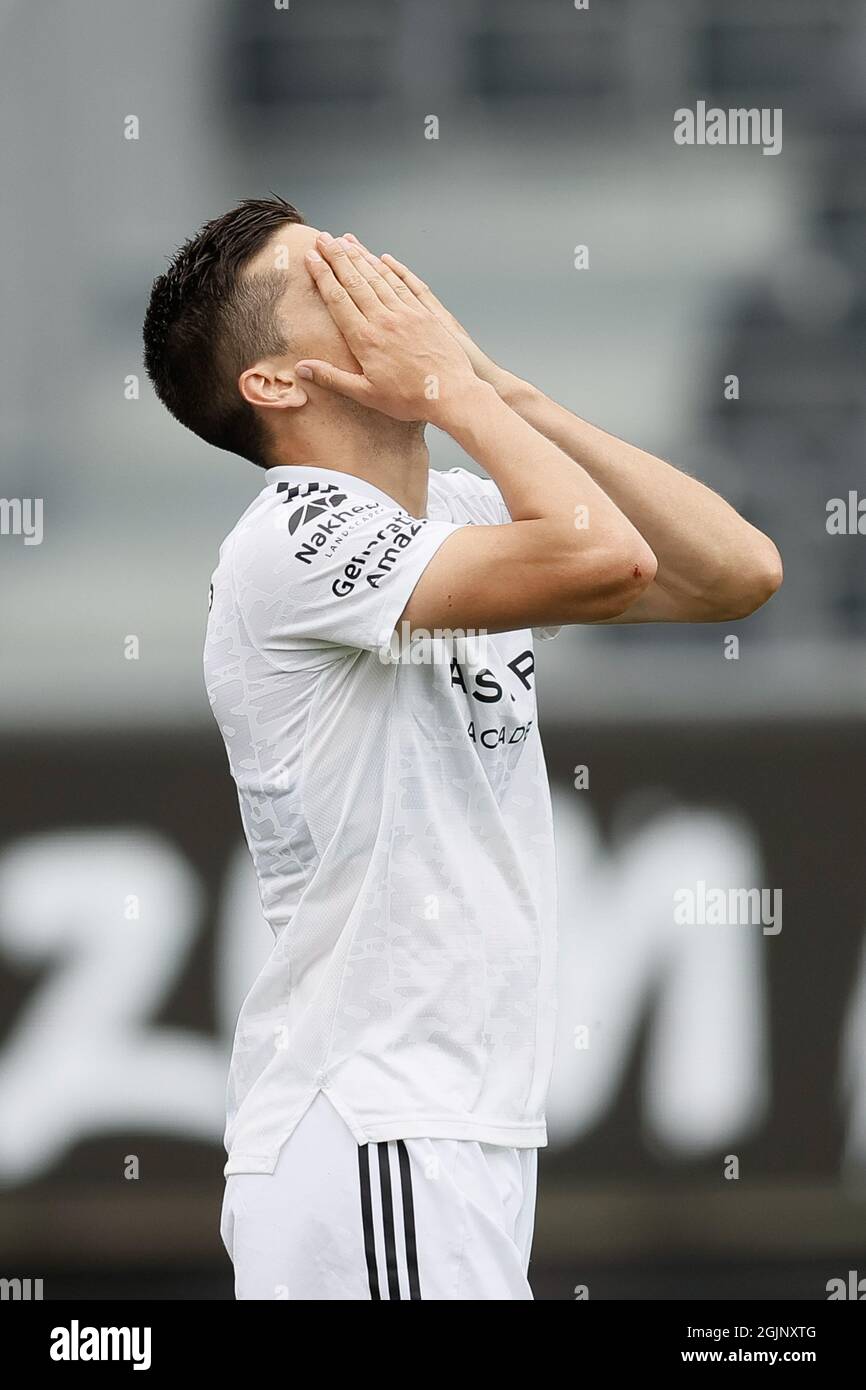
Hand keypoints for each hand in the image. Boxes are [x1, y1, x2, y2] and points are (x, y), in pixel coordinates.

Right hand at [296, 233, 478, 425]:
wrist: (450, 394)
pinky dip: (391, 269)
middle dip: (337, 257)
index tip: (311, 257)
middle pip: (355, 281)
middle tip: (323, 238)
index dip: (322, 275)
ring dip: (360, 257)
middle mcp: (384, 320)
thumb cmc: (408, 400)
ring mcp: (406, 313)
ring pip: (378, 278)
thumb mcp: (365, 394)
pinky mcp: (425, 314)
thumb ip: (332, 378)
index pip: (337, 299)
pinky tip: (382, 258)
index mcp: (365, 339)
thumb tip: (301, 369)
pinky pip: (404, 284)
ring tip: (346, 240)